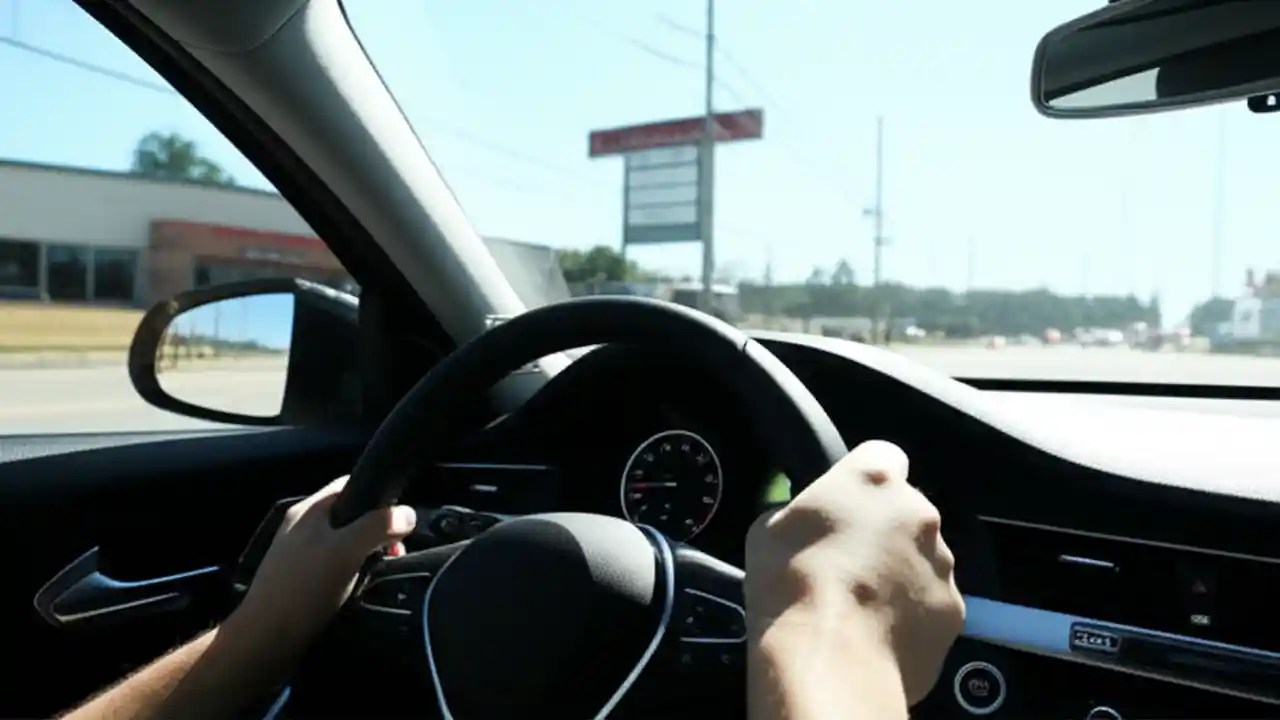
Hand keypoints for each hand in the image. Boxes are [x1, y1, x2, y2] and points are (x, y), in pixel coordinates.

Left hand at [229, 476, 417, 650]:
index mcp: (310, 510)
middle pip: (352, 516)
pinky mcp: (300, 582)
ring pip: (345, 544)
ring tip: (378, 573)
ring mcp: (299, 556)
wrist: (265, 641)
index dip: (380, 495)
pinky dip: (352, 575)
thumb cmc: (304, 589)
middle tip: (395, 552)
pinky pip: (335, 568)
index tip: (401, 519)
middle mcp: (302, 528)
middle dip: (378, 531)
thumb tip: (409, 514)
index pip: (351, 485)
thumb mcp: (347, 550)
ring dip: (367, 556)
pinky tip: (358, 590)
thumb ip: (379, 526)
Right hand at [745, 440, 964, 705]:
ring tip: (860, 606)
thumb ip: (802, 511)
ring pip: (922, 559)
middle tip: (846, 561)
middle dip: (883, 531)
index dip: (862, 479)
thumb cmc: (790, 583)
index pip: (882, 455)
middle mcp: (920, 514)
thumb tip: (809, 521)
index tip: (844, 502)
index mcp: (874, 478)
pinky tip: (876, 633)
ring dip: (898, 573)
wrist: (829, 658)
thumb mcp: (769, 526)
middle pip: (906, 511)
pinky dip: (910, 615)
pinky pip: (931, 604)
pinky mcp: (955, 612)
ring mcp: (942, 564)